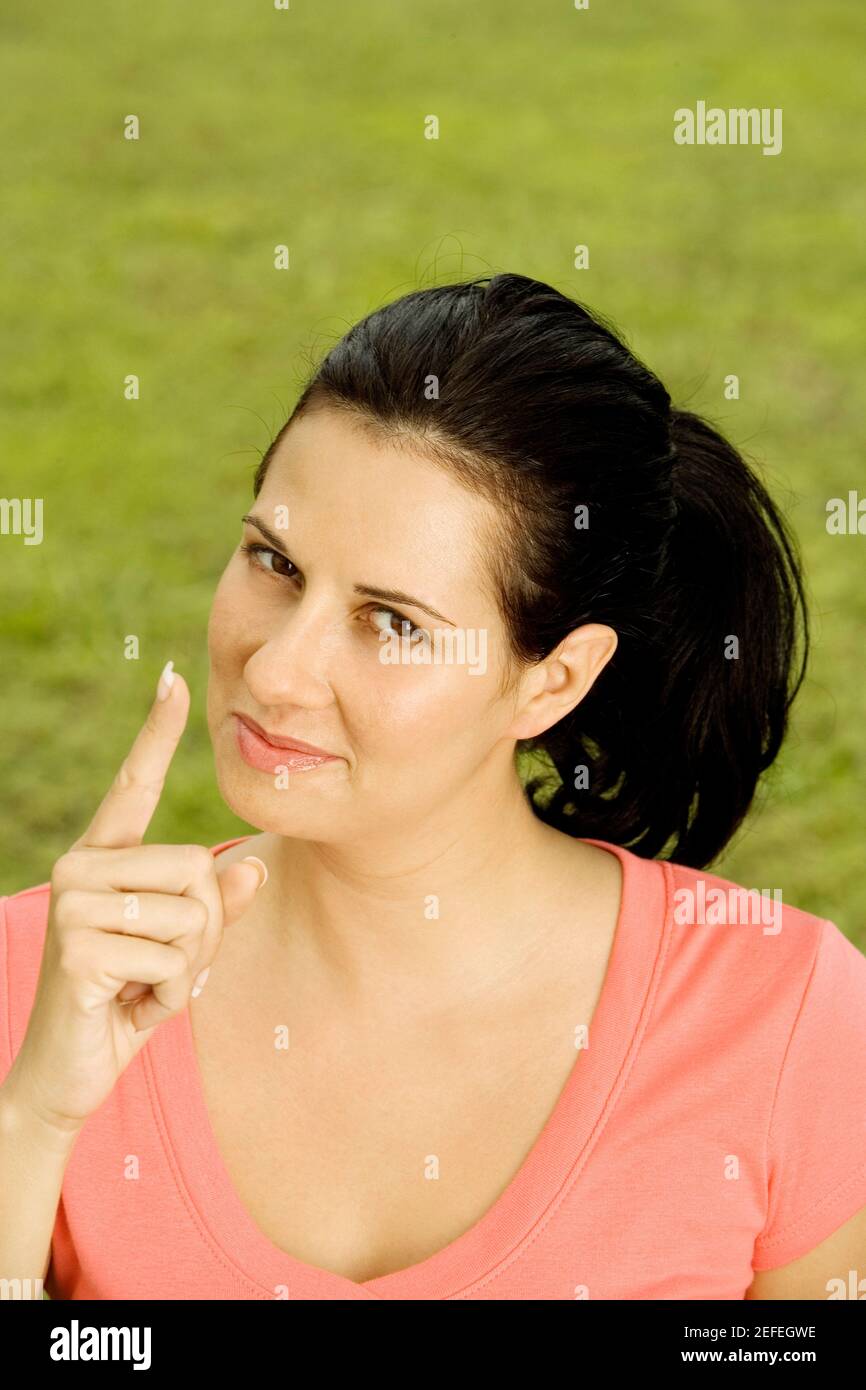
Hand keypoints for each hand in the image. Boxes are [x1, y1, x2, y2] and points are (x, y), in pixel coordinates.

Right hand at [3, 663, 264, 1134]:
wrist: (67, 1075)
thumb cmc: (126, 1003)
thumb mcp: (180, 952)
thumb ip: (213, 910)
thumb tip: (252, 869)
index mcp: (104, 859)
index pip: (133, 786)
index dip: (155, 733)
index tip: (171, 677)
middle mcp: (81, 867)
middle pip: (199, 870)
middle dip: (204, 933)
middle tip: (160, 969)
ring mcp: (74, 903)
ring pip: (192, 916)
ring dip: (187, 969)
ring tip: (141, 987)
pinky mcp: (78, 946)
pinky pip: (174, 961)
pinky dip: (169, 998)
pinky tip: (129, 1008)